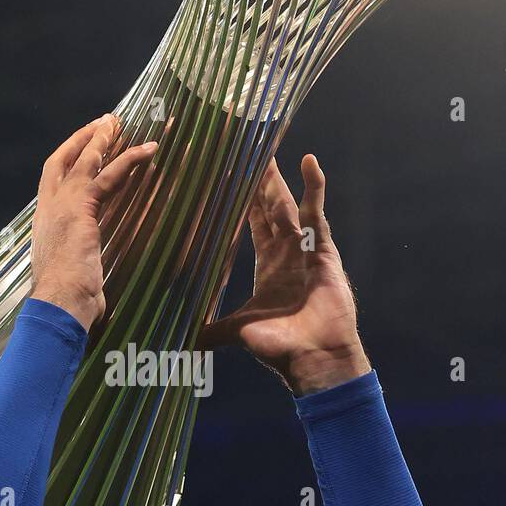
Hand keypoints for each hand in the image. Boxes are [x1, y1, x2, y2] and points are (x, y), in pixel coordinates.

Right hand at [30, 114, 157, 332]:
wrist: (58, 301)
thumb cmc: (64, 301)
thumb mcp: (70, 278)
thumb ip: (81, 271)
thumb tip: (93, 291)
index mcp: (45, 224)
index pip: (52, 183)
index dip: (67, 163)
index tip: (83, 149)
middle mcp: (48, 209)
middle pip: (63, 161)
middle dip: (82, 139)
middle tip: (104, 123)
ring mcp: (62, 204)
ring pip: (85, 161)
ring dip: (103, 138)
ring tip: (120, 122)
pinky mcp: (81, 206)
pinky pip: (109, 175)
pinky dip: (130, 159)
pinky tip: (148, 150)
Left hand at [200, 154, 370, 394]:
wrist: (313, 358)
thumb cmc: (280, 347)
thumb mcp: (238, 333)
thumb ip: (213, 331)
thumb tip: (183, 339)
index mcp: (267, 264)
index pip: (249, 221)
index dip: (237, 197)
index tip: (225, 173)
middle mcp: (286, 252)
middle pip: (268, 205)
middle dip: (256, 178)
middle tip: (244, 148)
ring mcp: (305, 249)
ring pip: (288, 203)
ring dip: (277, 177)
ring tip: (267, 147)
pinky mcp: (322, 250)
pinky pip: (316, 212)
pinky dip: (314, 186)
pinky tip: (308, 162)